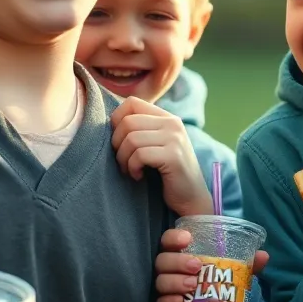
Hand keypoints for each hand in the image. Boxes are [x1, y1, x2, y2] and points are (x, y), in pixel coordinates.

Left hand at [110, 98, 212, 216]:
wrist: (191, 198)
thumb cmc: (167, 173)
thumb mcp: (156, 144)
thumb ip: (141, 129)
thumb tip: (110, 121)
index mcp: (167, 117)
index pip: (131, 103)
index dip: (116, 120)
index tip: (119, 141)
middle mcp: (173, 123)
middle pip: (128, 122)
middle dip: (117, 144)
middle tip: (123, 161)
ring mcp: (175, 139)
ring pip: (131, 139)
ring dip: (123, 159)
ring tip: (130, 170)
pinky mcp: (173, 156)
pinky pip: (139, 155)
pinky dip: (133, 168)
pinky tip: (138, 176)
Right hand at [154, 227, 269, 301]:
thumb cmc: (221, 278)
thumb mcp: (234, 268)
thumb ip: (246, 261)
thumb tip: (263, 256)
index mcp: (182, 251)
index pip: (168, 239)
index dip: (174, 238)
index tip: (187, 239)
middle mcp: (171, 267)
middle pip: (162, 261)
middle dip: (178, 262)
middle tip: (197, 266)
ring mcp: (167, 286)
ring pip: (160, 281)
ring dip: (175, 282)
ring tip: (193, 285)